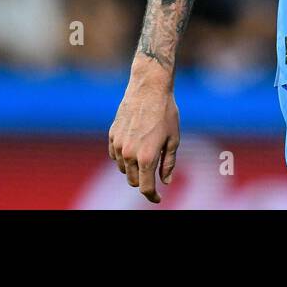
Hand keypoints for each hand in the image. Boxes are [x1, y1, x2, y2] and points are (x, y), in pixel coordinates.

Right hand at [108, 58, 180, 202]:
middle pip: (133, 181)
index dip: (152, 196)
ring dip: (133, 169)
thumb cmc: (166, 112)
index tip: (158, 198)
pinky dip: (123, 158)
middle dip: (144, 181)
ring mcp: (118, 145)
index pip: (145, 188)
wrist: (148, 88)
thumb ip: (168, 163)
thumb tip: (166, 181)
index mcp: (147, 157)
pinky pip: (115, 156)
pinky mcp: (112, 135)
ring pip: (123, 169)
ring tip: (146, 155)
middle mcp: (129, 154)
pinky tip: (133, 149)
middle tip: (154, 175)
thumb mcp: (174, 139)